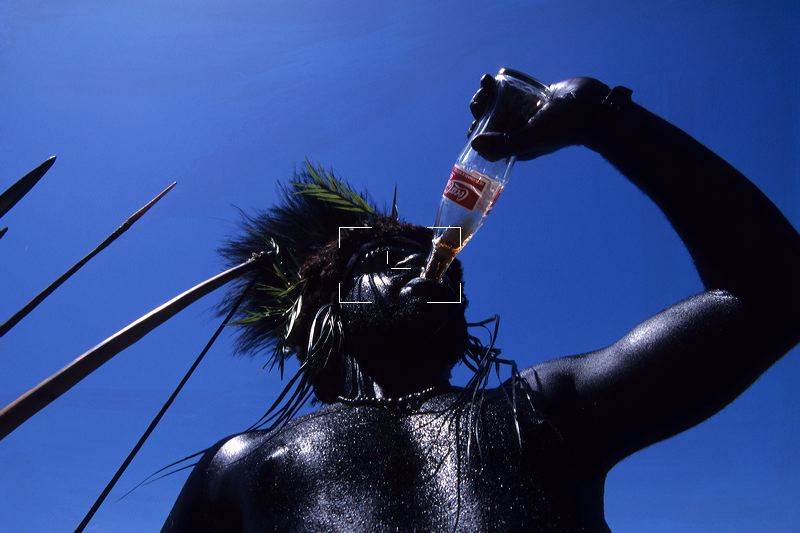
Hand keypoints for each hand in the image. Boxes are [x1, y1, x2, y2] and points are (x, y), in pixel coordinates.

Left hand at [469, 75, 609, 160]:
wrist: (594, 108)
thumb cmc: (564, 127)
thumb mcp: (531, 137)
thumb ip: (504, 143)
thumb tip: (474, 143)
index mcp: (517, 145)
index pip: (489, 138)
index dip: (477, 126)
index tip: (477, 113)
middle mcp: (522, 130)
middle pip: (493, 118)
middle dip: (482, 105)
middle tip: (481, 93)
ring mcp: (530, 113)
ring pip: (503, 103)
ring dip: (490, 92)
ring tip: (487, 80)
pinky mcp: (538, 97)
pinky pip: (517, 90)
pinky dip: (506, 83)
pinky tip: (499, 75)